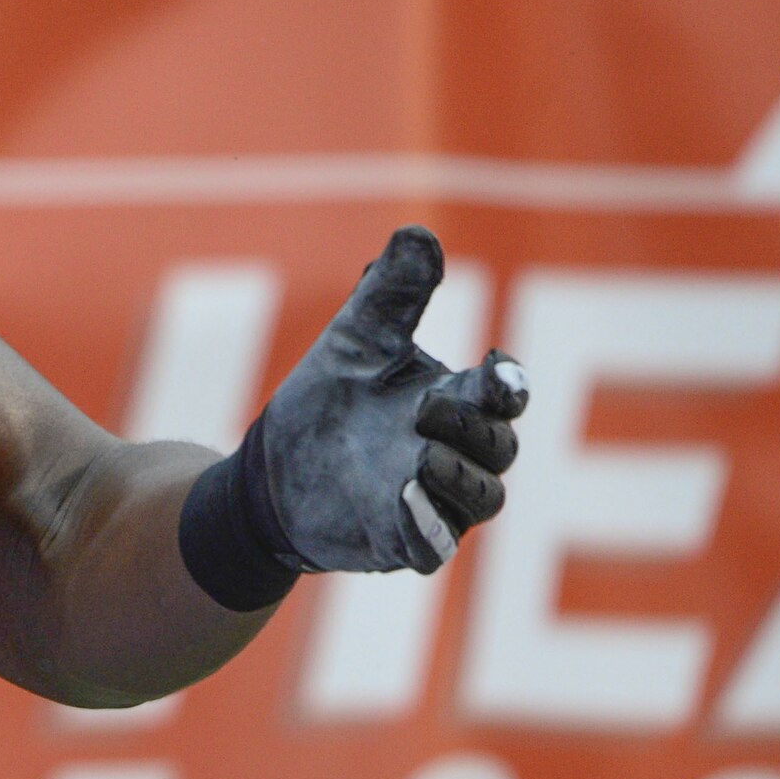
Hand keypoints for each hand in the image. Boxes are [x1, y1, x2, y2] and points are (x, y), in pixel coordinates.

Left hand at [251, 226, 525, 574]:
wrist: (271, 470)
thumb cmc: (329, 399)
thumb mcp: (355, 339)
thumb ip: (391, 294)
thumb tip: (417, 233)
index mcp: (458, 400)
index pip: (503, 394)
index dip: (508, 383)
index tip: (495, 368)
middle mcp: (459, 453)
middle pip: (500, 446)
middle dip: (474, 428)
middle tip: (426, 408)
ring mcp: (436, 500)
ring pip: (482, 498)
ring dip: (460, 478)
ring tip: (421, 459)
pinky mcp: (404, 541)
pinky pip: (434, 545)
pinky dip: (429, 528)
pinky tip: (406, 503)